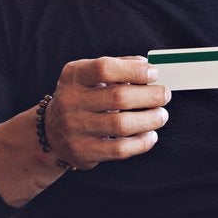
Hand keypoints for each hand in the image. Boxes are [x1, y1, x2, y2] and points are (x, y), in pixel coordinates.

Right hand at [45, 56, 170, 168]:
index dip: (134, 70)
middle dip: (150, 96)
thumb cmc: (82, 98)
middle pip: (118, 97)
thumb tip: (147, 66)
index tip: (154, 74)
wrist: (52, 132)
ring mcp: (74, 128)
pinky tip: (150, 135)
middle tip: (164, 95)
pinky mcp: (83, 151)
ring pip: (121, 125)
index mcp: (73, 76)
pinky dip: (141, 142)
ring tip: (161, 115)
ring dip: (150, 120)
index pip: (105, 68)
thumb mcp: (89, 76)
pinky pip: (119, 149)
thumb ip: (118, 66)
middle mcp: (70, 101)